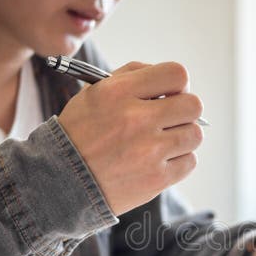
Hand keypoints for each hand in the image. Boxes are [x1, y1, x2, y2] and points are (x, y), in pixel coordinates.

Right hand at [58, 61, 203, 214]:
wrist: (61, 181)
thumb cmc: (81, 133)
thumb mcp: (95, 93)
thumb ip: (133, 76)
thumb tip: (174, 80)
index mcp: (119, 92)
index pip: (177, 75)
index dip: (179, 85)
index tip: (171, 95)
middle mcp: (136, 119)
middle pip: (193, 105)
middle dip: (184, 111)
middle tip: (169, 120)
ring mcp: (149, 151)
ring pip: (194, 135)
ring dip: (182, 137)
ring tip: (161, 143)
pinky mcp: (156, 178)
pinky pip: (189, 161)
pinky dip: (179, 161)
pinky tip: (159, 161)